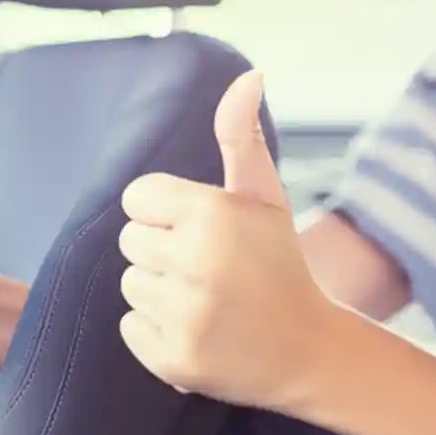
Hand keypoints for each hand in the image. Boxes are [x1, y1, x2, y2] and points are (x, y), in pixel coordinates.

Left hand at [117, 71, 341, 411]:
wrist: (307, 351)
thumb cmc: (277, 263)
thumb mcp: (263, 198)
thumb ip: (240, 136)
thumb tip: (247, 76)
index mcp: (212, 215)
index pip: (136, 198)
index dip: (163, 213)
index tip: (199, 230)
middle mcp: (197, 263)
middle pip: (129, 241)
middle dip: (162, 252)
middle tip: (208, 268)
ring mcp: (184, 315)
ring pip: (128, 284)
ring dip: (158, 291)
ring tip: (205, 299)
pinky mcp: (172, 358)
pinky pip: (129, 327)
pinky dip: (155, 331)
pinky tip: (197, 329)